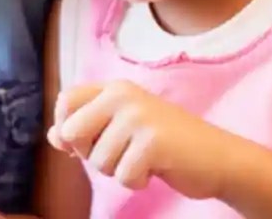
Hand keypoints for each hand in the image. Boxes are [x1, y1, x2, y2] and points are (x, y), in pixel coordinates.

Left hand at [49, 80, 244, 200]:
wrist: (219, 158)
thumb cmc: (167, 145)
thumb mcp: (121, 130)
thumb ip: (87, 129)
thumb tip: (52, 135)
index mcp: (114, 88)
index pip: (65, 101)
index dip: (66, 128)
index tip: (87, 142)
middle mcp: (123, 95)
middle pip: (72, 133)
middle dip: (90, 155)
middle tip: (120, 154)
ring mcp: (139, 116)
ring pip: (97, 161)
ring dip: (119, 171)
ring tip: (145, 158)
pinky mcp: (153, 141)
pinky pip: (123, 176)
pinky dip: (137, 181)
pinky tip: (157, 168)